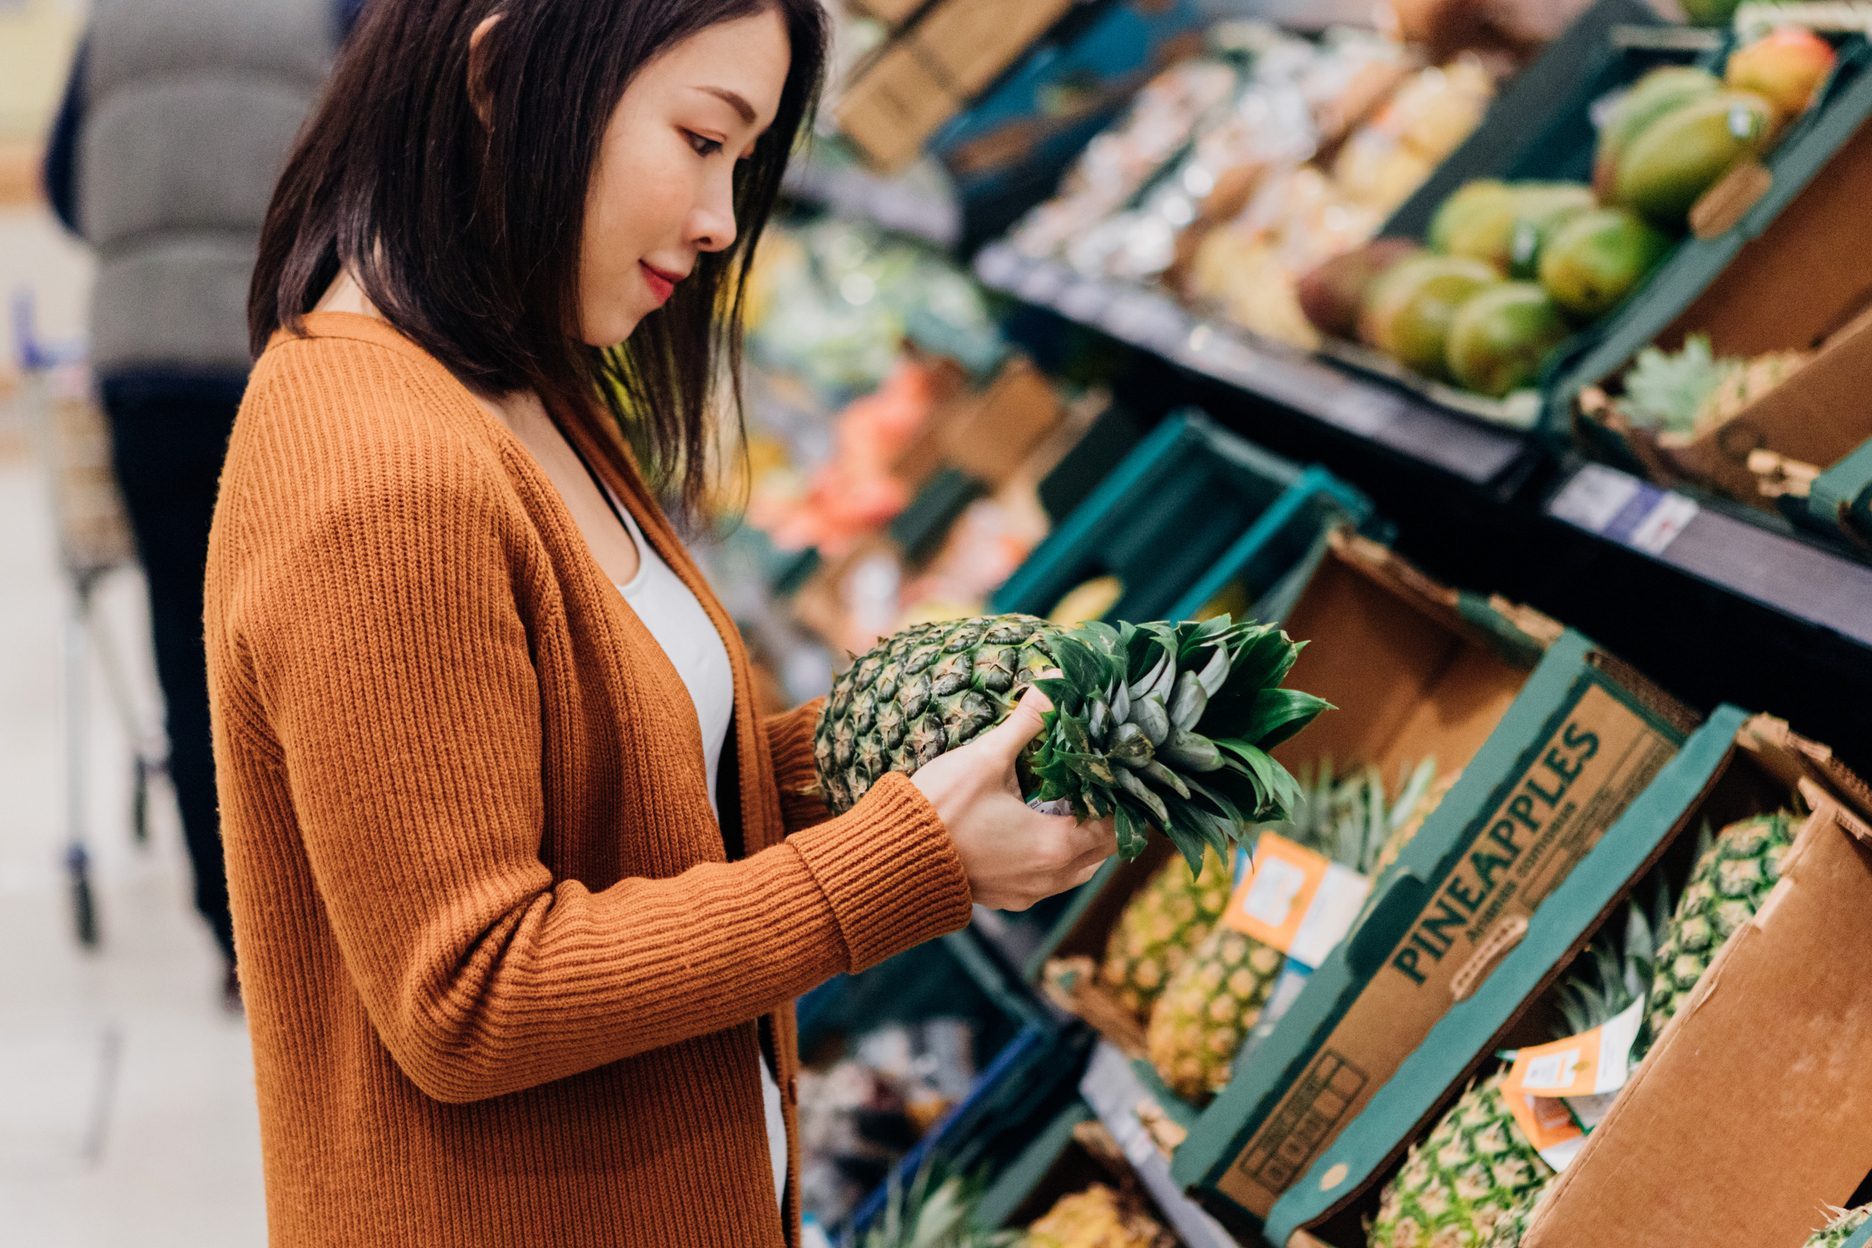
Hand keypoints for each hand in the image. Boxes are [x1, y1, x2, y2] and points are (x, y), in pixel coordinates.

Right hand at [911, 684, 1117, 910]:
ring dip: (1078, 841)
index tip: (1109, 773)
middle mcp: (1050, 878)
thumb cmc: (940, 808)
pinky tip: (1035, 828)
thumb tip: (1054, 683)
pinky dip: (1052, 858)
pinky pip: (1047, 881)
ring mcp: (1027, 894)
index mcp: (1056, 846)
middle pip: (1100, 852)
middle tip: (1093, 784)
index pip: (1113, 826)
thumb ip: (1027, 723)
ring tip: (1068, 805)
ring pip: (1075, 870)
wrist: (890, 857)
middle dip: (1102, 819)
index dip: (1116, 799)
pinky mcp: (1005, 899)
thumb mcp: (986, 758)